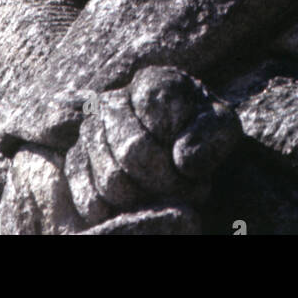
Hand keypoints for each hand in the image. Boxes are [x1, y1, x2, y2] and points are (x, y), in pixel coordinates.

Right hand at [64, 66, 240, 229]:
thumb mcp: (221, 129)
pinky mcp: (76, 163)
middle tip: (187, 193)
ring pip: (111, 180)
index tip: (199, 174)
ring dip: (145, 200)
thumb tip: (182, 161)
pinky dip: (119, 213)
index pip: (161, 124)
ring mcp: (90, 131)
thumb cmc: (203, 134)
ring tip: (168, 198)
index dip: (178, 159)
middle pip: (133, 153)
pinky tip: (141, 207)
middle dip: (165, 182)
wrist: (185, 148)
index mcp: (152, 84)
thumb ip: (208, 138)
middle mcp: (113, 101)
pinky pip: (90, 199)